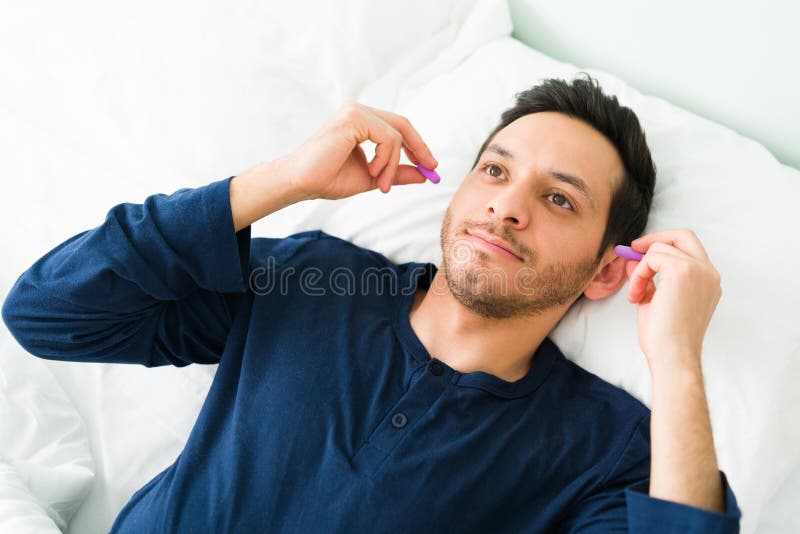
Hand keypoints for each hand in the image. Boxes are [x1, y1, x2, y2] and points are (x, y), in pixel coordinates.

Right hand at [285, 102, 437, 199]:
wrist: (303, 183)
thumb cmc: (329, 178)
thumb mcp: (373, 177)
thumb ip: (397, 173)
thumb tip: (424, 174)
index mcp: (361, 121)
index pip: (398, 127)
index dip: (417, 145)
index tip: (429, 166)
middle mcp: (358, 111)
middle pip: (402, 123)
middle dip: (419, 148)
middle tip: (429, 169)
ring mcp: (355, 111)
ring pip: (395, 134)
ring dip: (393, 164)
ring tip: (381, 183)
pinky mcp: (353, 118)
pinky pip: (387, 138)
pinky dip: (386, 160)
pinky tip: (373, 172)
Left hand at [623, 229, 721, 369]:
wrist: (673, 356)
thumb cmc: (665, 337)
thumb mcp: (656, 300)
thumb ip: (649, 278)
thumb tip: (632, 258)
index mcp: (708, 281)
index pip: (689, 247)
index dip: (664, 244)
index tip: (642, 253)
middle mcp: (709, 273)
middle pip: (682, 235)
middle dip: (654, 239)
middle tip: (633, 249)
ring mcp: (699, 270)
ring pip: (659, 248)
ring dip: (640, 270)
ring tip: (636, 295)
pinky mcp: (682, 271)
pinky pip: (650, 258)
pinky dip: (638, 275)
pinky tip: (636, 297)